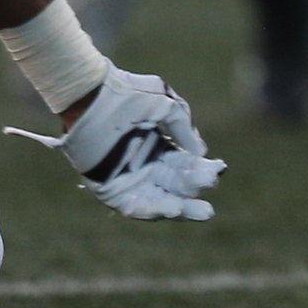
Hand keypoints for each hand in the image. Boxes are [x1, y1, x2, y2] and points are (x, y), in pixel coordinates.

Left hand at [6, 65, 224, 220]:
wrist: (90, 95)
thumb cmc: (127, 94)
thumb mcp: (166, 105)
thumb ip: (184, 128)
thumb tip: (202, 154)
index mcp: (156, 146)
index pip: (184, 165)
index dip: (201, 170)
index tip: (217, 172)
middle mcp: (143, 165)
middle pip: (174, 187)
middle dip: (193, 194)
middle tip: (210, 207)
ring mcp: (126, 178)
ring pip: (158, 200)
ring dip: (180, 209)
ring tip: (202, 212)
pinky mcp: (108, 189)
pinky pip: (133, 205)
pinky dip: (152, 209)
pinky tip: (172, 209)